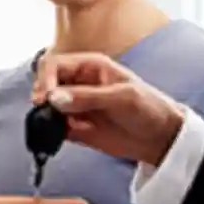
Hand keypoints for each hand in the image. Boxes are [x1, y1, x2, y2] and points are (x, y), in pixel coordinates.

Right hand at [32, 51, 185, 166]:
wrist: (161, 138)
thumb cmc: (149, 108)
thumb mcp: (121, 98)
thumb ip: (87, 97)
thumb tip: (54, 97)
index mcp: (90, 66)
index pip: (56, 64)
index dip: (46, 78)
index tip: (46, 96)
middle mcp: (79, 83)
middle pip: (46, 82)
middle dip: (41, 94)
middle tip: (43, 109)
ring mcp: (76, 105)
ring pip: (47, 105)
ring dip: (45, 114)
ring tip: (51, 124)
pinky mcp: (76, 126)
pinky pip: (54, 126)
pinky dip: (50, 130)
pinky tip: (55, 135)